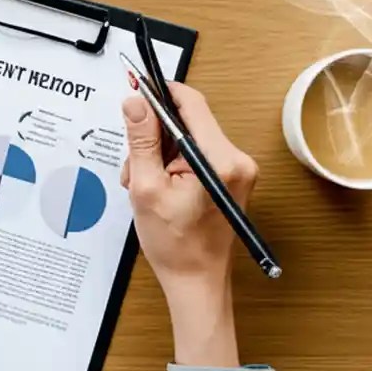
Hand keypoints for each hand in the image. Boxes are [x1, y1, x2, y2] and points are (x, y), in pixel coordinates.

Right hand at [121, 83, 258, 366]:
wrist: (197, 282)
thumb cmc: (177, 246)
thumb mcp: (146, 188)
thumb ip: (140, 141)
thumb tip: (135, 102)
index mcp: (220, 160)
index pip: (191, 103)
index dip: (159, 92)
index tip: (135, 88)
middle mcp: (236, 159)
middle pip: (187, 120)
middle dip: (153, 136)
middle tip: (135, 166)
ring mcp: (236, 168)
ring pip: (187, 137)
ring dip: (160, 153)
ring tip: (146, 184)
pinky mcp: (230, 176)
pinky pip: (195, 153)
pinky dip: (172, 164)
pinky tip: (161, 187)